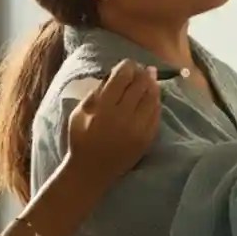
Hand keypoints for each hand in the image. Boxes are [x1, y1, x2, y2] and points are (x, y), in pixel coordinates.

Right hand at [66, 59, 161, 184]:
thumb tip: (114, 76)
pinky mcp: (147, 138)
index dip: (127, 66)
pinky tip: (152, 96)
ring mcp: (138, 128)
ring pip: (152, 97)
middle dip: (141, 73)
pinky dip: (156, 101)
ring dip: (152, 84)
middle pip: (140, 84)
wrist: (91, 171)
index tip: (128, 64)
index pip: (122, 77)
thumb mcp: (79, 112)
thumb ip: (95, 93)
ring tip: (149, 79)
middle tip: (141, 70)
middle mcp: (124, 116)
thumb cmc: (81, 139)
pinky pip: (157, 113)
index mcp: (104, 108)